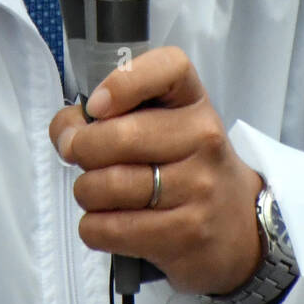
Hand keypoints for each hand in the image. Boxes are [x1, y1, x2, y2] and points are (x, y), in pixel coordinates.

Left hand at [50, 46, 263, 295]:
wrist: (237, 226)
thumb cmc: (186, 165)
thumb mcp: (163, 125)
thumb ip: (112, 114)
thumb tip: (65, 131)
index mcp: (193, 101)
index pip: (169, 68)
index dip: (124, 82)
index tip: (97, 105)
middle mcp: (203, 139)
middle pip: (121, 137)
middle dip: (80, 148)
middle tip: (75, 154)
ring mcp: (198, 188)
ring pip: (109, 186)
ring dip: (85, 191)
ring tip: (94, 192)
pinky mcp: (186, 235)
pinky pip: (111, 228)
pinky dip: (92, 227)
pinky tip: (104, 221)